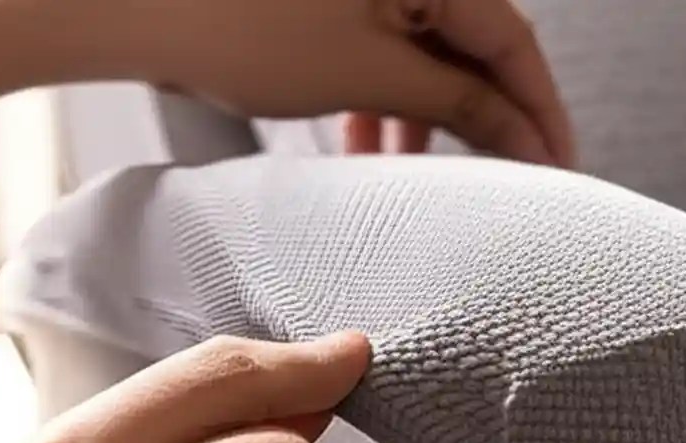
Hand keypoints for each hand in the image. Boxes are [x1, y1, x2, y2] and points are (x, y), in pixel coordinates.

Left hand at [77, 0, 573, 166]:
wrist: (125, 6)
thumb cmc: (233, 24)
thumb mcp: (365, 71)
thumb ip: (455, 99)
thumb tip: (518, 130)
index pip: (512, 40)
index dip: (541, 110)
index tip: (561, 168)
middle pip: (472, 44)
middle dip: (485, 118)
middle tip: (503, 182)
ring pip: (424, 50)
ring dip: (427, 115)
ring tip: (414, 173)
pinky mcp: (329, 1)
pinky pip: (381, 46)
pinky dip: (384, 97)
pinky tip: (368, 142)